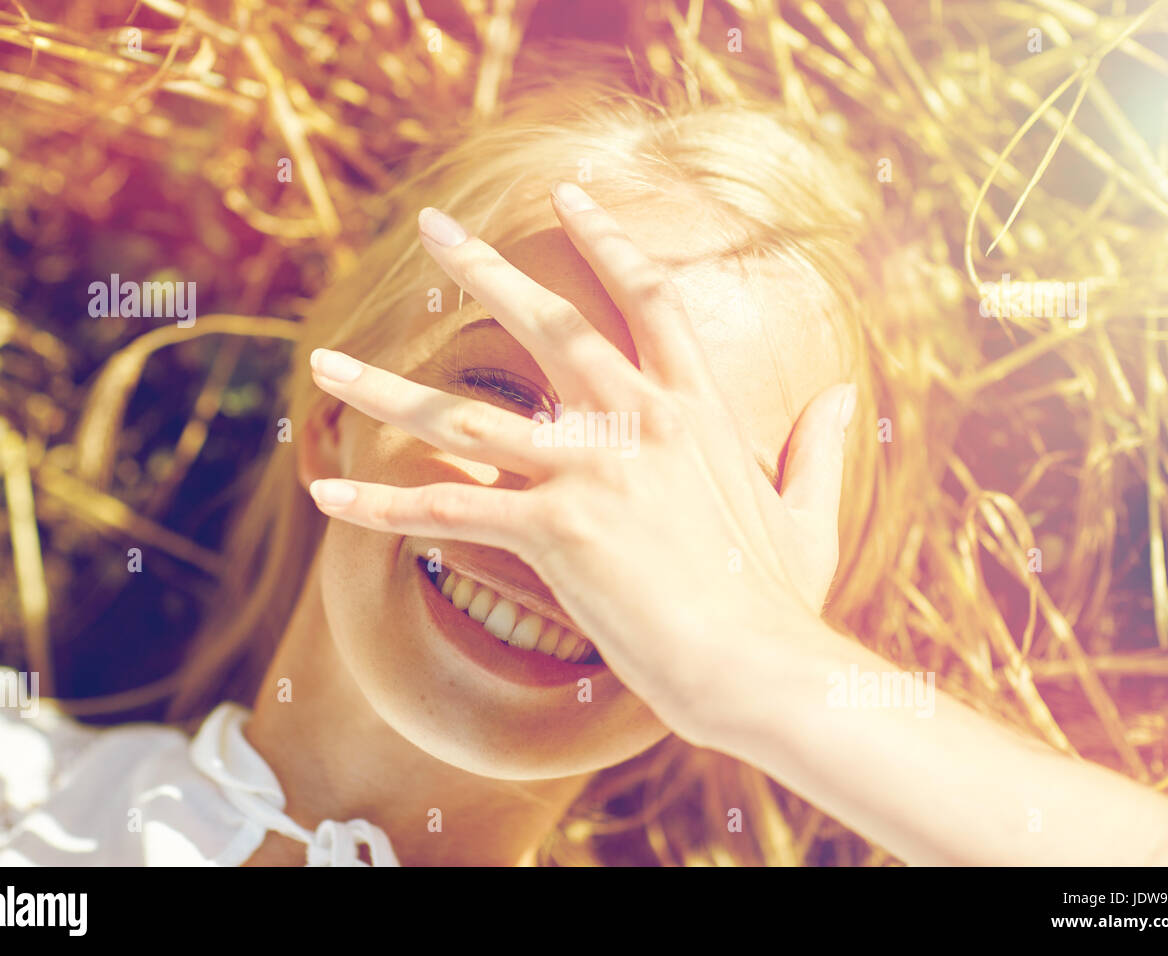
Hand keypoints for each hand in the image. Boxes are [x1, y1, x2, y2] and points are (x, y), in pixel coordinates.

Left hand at [306, 181, 854, 743]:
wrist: (763, 666)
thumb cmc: (784, 602)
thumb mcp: (810, 514)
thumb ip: (819, 448)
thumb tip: (842, 396)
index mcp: (695, 410)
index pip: (650, 299)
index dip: (611, 241)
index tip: (572, 196)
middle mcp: (639, 421)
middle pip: (549, 323)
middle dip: (484, 268)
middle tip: (432, 227)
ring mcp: (594, 470)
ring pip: (466, 414)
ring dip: (385, 390)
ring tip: (324, 366)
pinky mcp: (557, 528)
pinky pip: (448, 511)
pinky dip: (382, 504)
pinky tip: (326, 496)